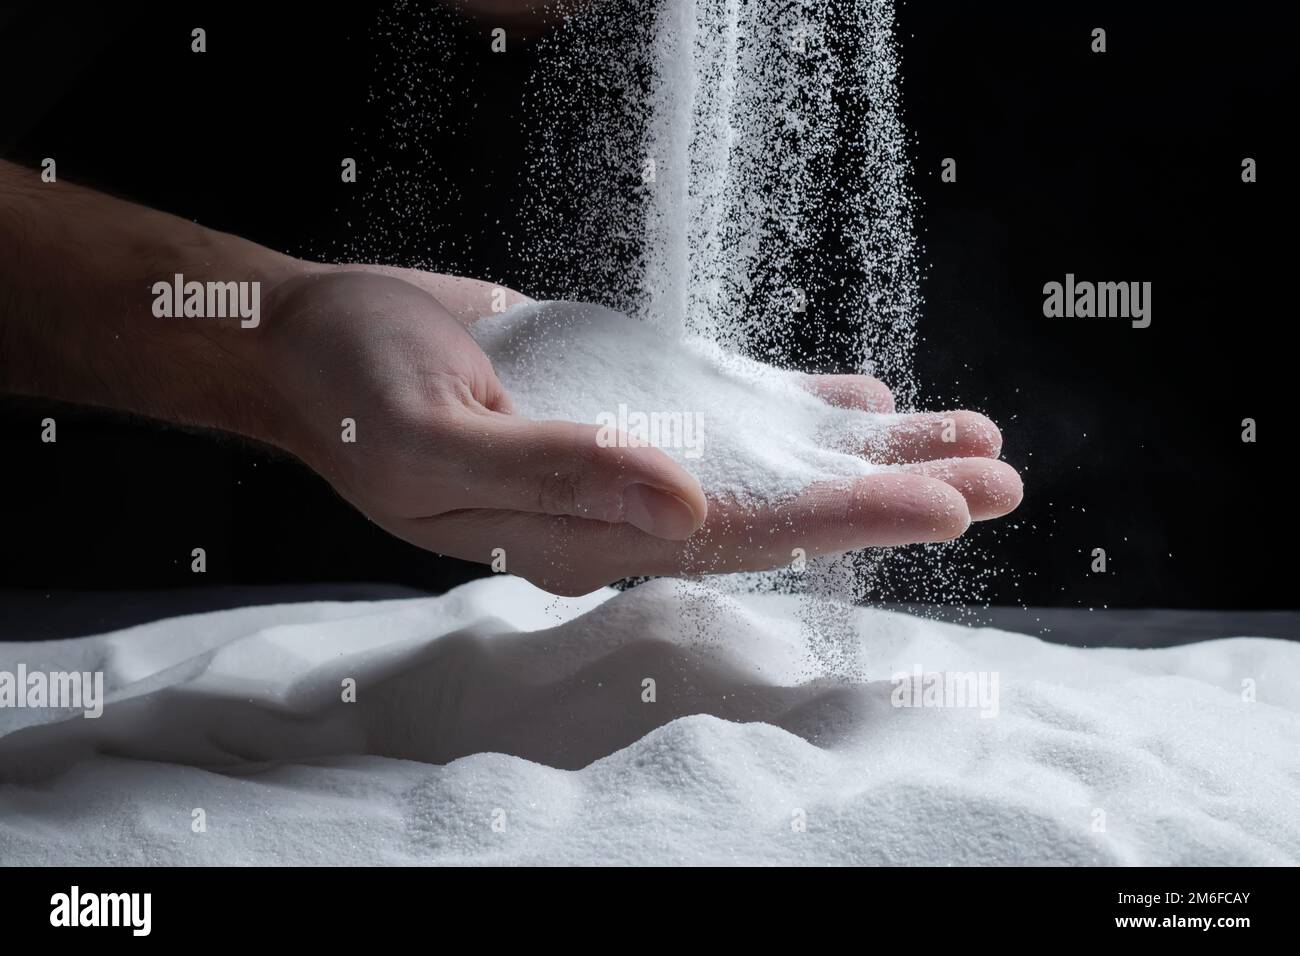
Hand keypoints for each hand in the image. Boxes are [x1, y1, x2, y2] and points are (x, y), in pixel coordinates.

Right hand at [264, 264, 1021, 594]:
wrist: (317, 345)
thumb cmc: (358, 391)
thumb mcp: (433, 434)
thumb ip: (555, 472)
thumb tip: (679, 496)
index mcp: (578, 536)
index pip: (736, 536)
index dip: (845, 517)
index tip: (944, 503)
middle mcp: (621, 508)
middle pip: (779, 508)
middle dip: (888, 492)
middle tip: (999, 478)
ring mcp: (629, 457)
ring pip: (771, 461)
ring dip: (868, 450)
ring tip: (970, 439)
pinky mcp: (626, 404)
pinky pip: (730, 411)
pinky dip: (801, 405)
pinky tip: (868, 396)